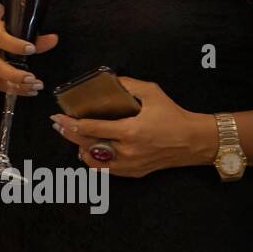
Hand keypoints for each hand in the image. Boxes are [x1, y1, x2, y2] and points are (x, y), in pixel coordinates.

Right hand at [0, 18, 57, 96]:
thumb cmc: (0, 35)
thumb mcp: (12, 31)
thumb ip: (32, 37)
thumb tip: (53, 39)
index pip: (0, 38)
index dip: (14, 45)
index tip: (32, 49)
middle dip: (13, 74)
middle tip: (32, 78)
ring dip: (17, 85)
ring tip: (36, 87)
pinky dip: (15, 90)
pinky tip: (30, 91)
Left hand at [51, 77, 214, 177]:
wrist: (194, 141)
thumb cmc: (173, 116)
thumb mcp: (152, 92)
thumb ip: (128, 85)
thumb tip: (109, 79)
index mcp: (130, 131)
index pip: (91, 129)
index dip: (71, 123)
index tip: (58, 117)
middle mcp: (127, 151)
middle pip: (87, 145)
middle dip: (69, 135)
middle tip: (58, 125)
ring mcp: (130, 165)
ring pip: (94, 161)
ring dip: (79, 149)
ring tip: (72, 137)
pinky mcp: (134, 172)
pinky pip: (106, 171)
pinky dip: (94, 162)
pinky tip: (87, 152)